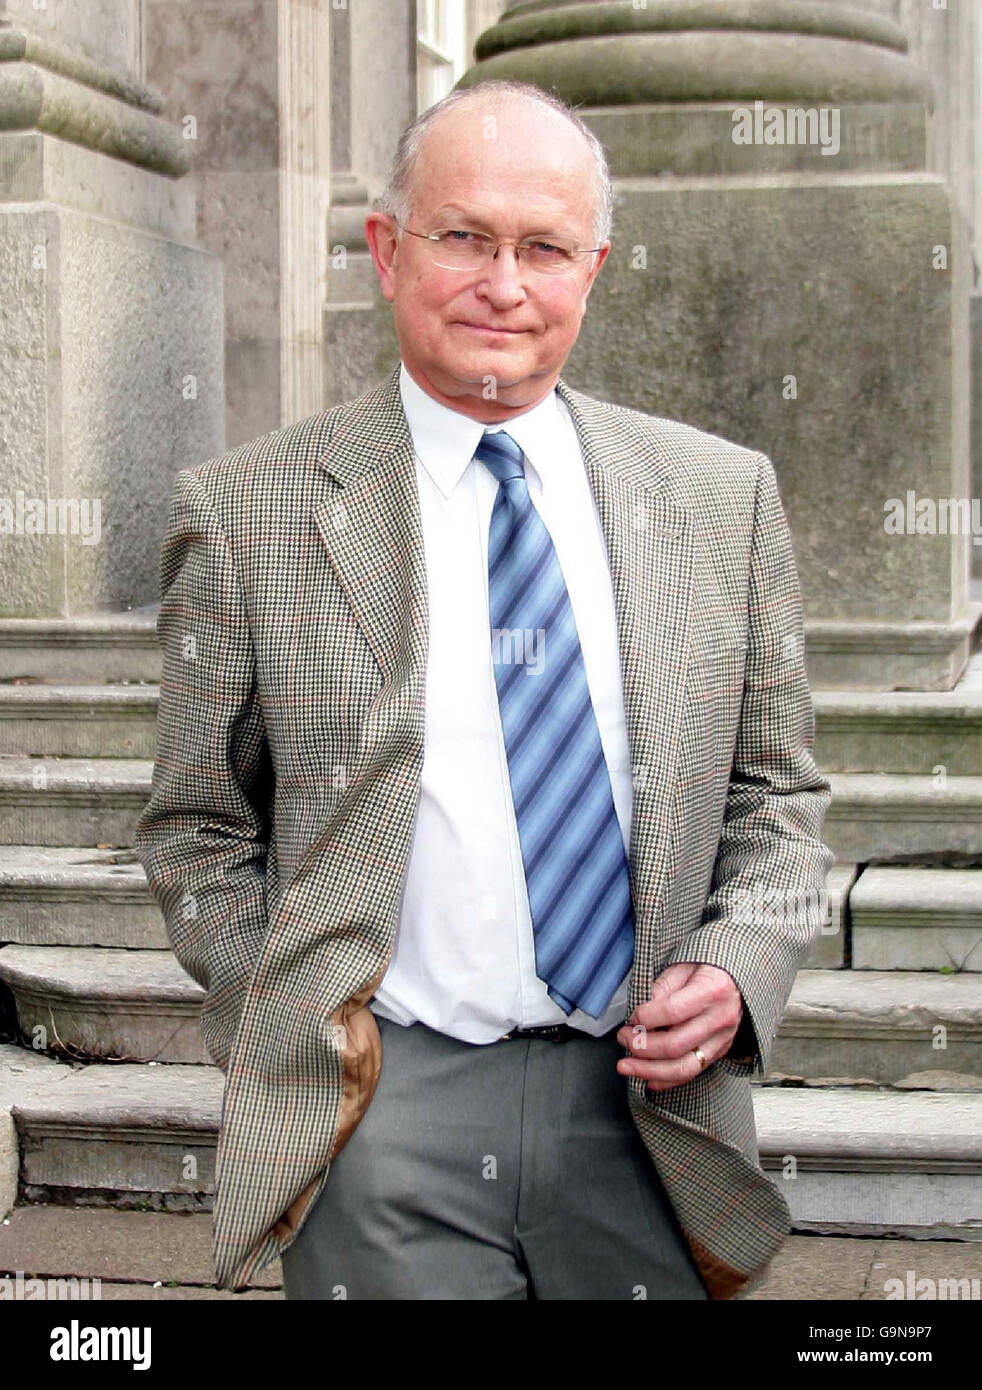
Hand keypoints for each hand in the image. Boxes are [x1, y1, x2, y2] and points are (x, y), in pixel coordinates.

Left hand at [615, 962, 744, 1091]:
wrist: (735, 978)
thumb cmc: (706, 968)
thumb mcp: (682, 966)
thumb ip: (661, 988)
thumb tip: (639, 1013)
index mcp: (713, 990)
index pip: (673, 1011)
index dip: (646, 1017)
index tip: (631, 1016)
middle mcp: (721, 1018)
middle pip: (675, 1045)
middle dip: (641, 1046)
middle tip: (623, 1037)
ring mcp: (722, 1039)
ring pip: (684, 1067)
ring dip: (649, 1071)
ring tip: (627, 1066)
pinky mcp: (720, 1052)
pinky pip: (692, 1072)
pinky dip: (667, 1080)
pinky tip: (648, 1078)